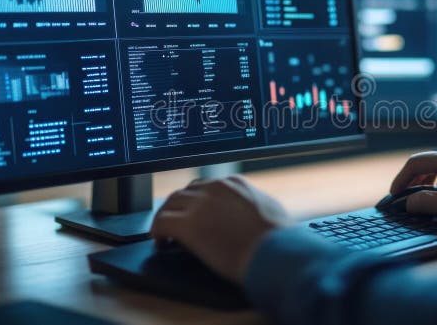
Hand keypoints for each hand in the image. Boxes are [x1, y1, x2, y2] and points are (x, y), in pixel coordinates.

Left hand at [150, 176, 290, 283]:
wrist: (274, 253)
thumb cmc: (279, 239)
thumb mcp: (270, 210)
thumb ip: (253, 205)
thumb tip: (250, 213)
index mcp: (235, 184)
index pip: (206, 187)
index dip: (197, 202)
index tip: (194, 213)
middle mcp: (215, 188)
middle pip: (185, 192)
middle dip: (179, 208)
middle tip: (176, 224)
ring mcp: (200, 205)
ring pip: (170, 204)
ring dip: (166, 218)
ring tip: (165, 235)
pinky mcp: (187, 225)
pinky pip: (161, 222)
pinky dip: (157, 231)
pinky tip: (161, 242)